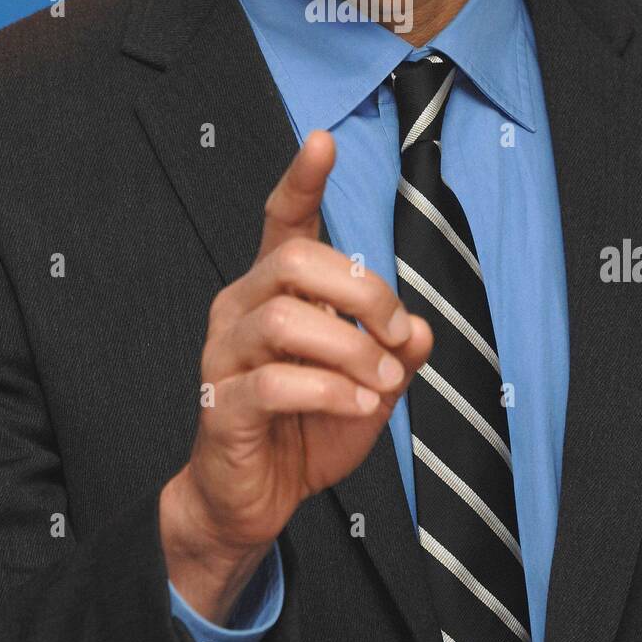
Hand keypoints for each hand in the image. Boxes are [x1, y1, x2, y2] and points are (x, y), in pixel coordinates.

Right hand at [160, 130, 432, 621]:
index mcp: (275, 290)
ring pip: (286, 319)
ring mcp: (224, 355)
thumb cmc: (305, 429)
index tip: (323, 141)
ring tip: (381, 379)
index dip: (302, 179)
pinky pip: (276, 381)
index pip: (284, 219)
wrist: (250, 500)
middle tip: (397, 333)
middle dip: (363, 290)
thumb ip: (395, 351)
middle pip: (295, 260)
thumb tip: (422, 328)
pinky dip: (330, 390)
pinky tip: (357, 403)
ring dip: (351, 347)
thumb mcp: (369, 385)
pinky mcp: (220, 404)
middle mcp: (241, 308)